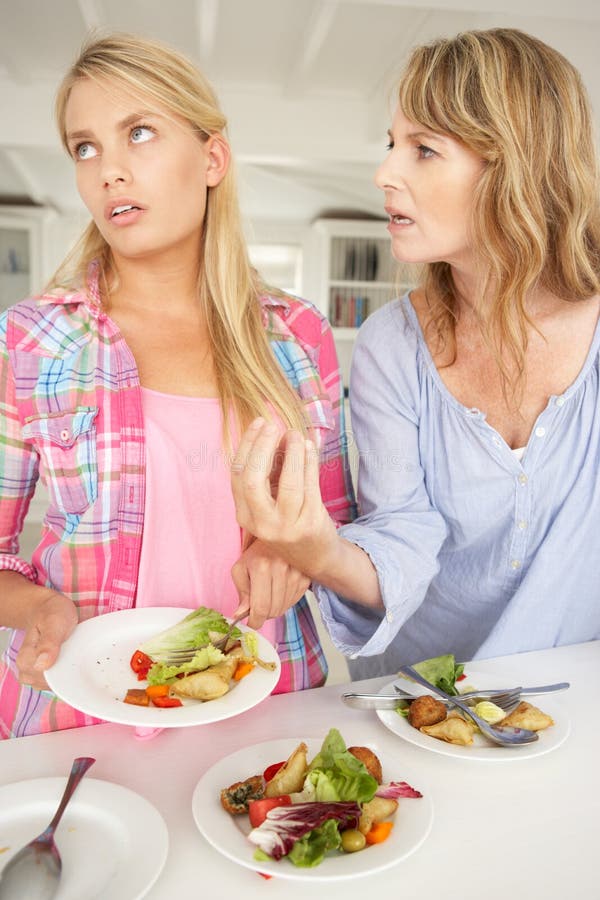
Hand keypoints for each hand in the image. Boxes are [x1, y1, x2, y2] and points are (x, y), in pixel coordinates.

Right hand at [16, 590, 78, 690]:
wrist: (49, 608)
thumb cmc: (51, 613)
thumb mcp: (54, 622)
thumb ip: (48, 643)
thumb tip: (41, 665)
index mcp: (26, 660)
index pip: (47, 681)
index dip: (65, 673)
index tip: (75, 657)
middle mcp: (28, 670)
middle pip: (53, 686)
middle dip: (68, 674)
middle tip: (76, 651)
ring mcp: (37, 673)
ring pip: (57, 686)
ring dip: (69, 674)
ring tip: (74, 653)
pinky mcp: (47, 673)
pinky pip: (59, 682)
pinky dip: (69, 674)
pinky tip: (73, 660)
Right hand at [231, 418, 338, 578]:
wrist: (314, 557)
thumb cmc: (287, 522)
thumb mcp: (267, 505)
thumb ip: (264, 475)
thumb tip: (270, 434)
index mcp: (245, 515)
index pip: (238, 475)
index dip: (247, 446)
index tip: (258, 424)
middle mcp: (262, 523)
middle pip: (253, 479)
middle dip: (262, 448)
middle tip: (273, 426)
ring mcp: (287, 526)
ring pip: (288, 482)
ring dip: (292, 453)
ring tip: (295, 434)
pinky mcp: (310, 524)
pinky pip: (310, 487)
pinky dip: (309, 463)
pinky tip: (309, 448)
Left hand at [231, 539, 310, 629]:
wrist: (278, 536)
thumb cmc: (256, 553)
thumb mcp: (240, 569)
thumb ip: (241, 593)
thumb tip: (241, 614)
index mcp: (262, 567)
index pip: (260, 607)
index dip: (254, 621)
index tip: (251, 622)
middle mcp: (281, 569)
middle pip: (273, 610)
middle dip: (263, 615)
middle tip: (257, 606)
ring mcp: (296, 573)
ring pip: (284, 608)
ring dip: (274, 608)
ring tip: (268, 594)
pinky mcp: (306, 577)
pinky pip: (294, 602)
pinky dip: (284, 602)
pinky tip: (279, 590)